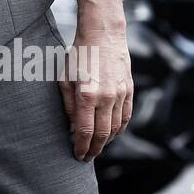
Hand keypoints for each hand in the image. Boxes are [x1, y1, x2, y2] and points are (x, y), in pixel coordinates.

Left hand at [59, 27, 132, 161]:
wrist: (104, 35)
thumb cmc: (79, 54)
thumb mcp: (64, 78)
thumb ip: (68, 105)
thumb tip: (72, 128)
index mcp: (86, 95)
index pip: (85, 131)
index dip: (81, 147)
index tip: (77, 156)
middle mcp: (105, 97)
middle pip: (102, 135)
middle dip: (94, 150)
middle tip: (86, 158)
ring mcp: (120, 95)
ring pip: (116, 128)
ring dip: (107, 142)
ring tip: (97, 148)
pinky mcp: (129, 91)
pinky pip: (125, 117)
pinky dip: (119, 129)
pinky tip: (111, 134)